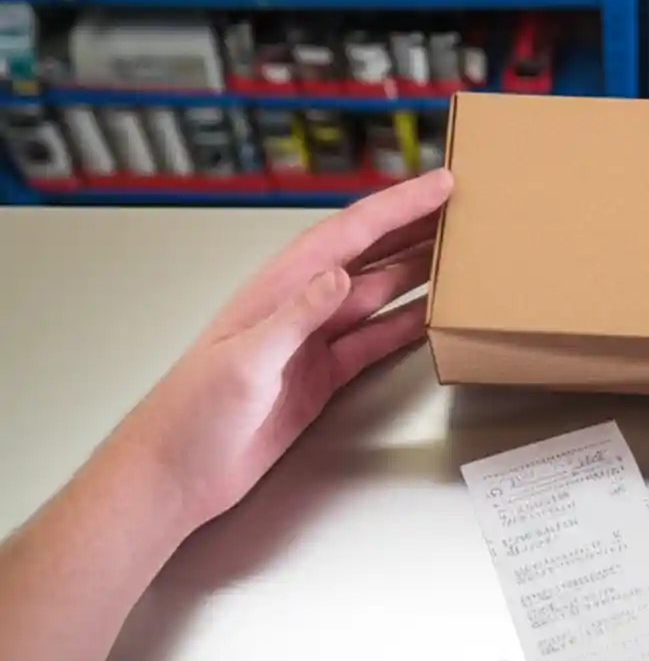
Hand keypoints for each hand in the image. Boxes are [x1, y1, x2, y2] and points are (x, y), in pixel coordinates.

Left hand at [96, 170, 453, 530]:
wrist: (176, 474)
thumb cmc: (193, 414)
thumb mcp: (244, 361)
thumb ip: (294, 316)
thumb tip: (340, 274)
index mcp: (278, 289)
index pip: (347, 234)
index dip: (396, 207)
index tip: (439, 185)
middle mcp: (299, 306)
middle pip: (367, 255)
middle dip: (412, 227)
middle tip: (460, 207)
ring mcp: (311, 342)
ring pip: (375, 294)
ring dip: (415, 272)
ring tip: (457, 253)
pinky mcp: (321, 377)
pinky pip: (372, 341)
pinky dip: (403, 326)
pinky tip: (432, 315)